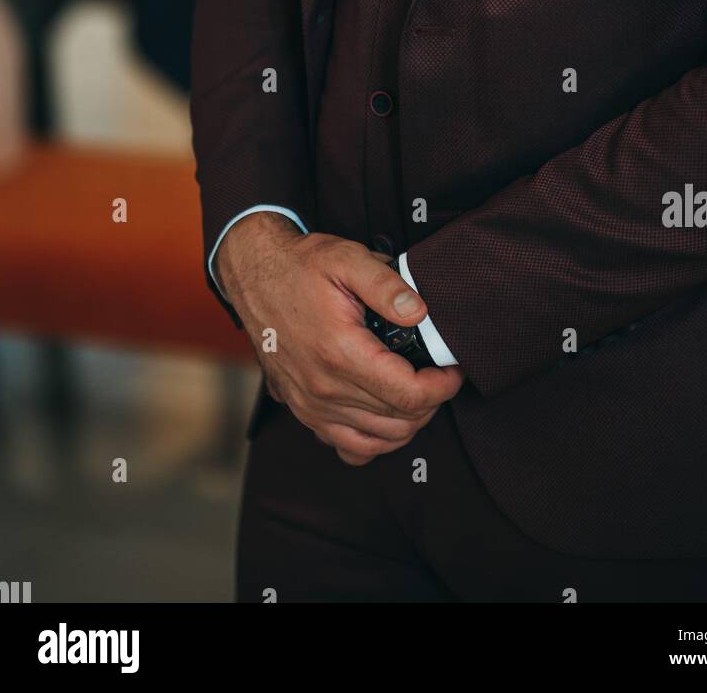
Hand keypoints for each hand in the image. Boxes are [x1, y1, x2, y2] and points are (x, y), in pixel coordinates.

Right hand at [217, 212, 463, 464]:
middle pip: (398, 422)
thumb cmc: (301, 266)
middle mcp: (323, 388)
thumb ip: (387, 285)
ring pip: (377, 441)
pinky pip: (347, 448)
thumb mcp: (347, 258)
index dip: (442, 387)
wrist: (253, 274)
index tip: (453, 369)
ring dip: (407, 423)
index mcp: (340, 353)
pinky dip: (374, 441)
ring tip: (418, 392)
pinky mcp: (302, 410)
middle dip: (431, 402)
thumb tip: (420, 313)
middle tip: (438, 374)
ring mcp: (310, 405)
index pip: (408, 395)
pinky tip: (384, 415)